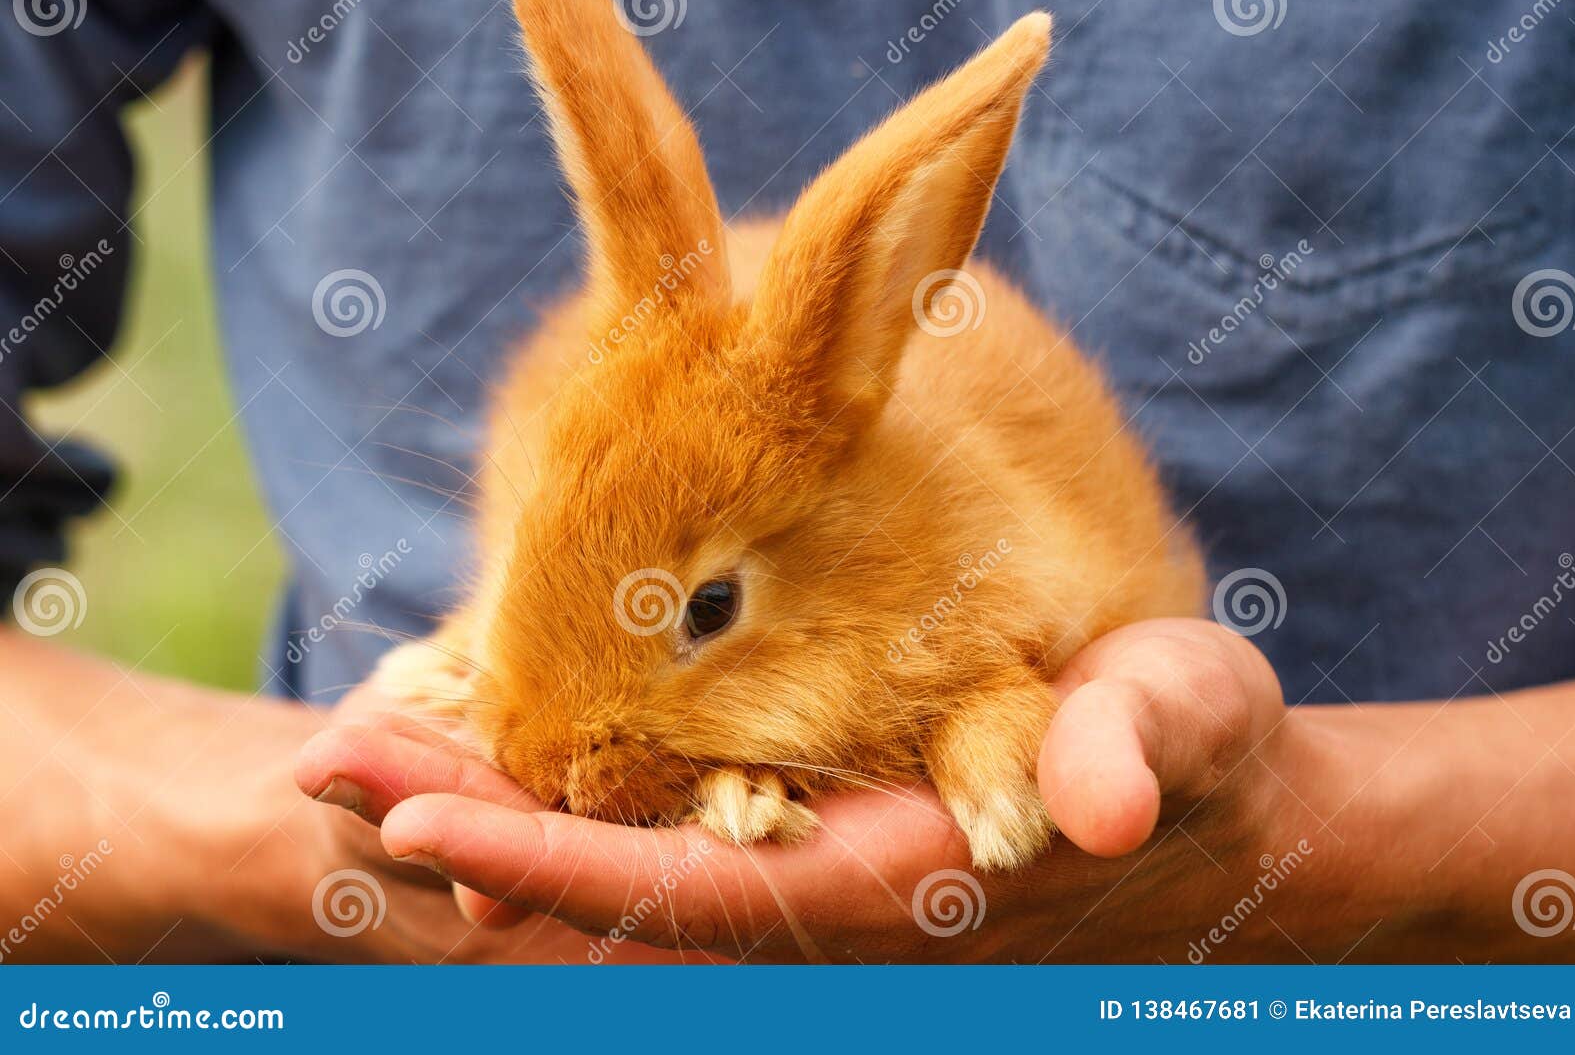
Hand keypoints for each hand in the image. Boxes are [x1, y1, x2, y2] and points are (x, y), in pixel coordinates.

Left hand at [353, 620, 1324, 961]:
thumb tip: (1102, 801)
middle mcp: (825, 895)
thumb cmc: (1197, 749)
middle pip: (615, 889)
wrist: (1206, 793)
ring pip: (619, 855)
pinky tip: (486, 737)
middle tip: (323, 765)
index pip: (698, 896)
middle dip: (471, 836)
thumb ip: (1140, 749)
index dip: (559, 870)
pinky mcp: (809, 824)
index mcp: (894, 883)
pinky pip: (659, 821)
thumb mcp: (1186, 723)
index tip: (422, 833)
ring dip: (490, 807)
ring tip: (362, 743)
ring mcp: (810, 865)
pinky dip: (562, 790)